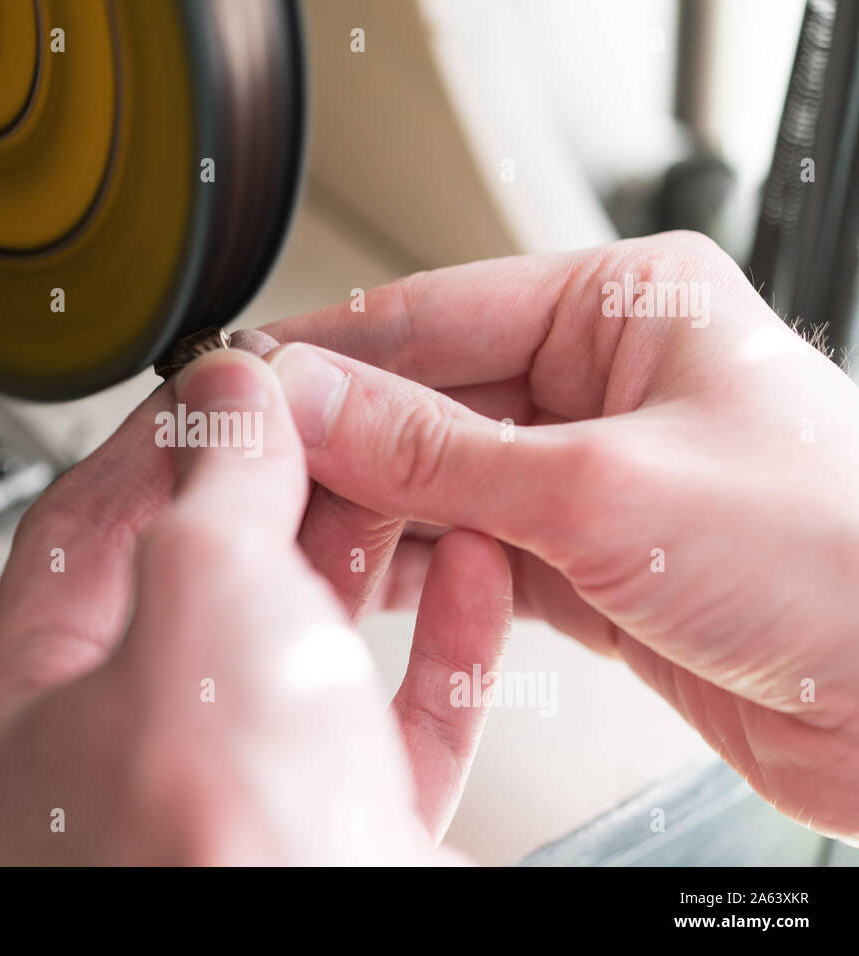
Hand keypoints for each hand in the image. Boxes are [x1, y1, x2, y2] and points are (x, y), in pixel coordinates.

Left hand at [0, 349, 511, 863]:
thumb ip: (217, 474)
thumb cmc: (233, 836)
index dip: (151, 441)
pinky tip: (470, 572)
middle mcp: (132, 770)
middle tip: (313, 419)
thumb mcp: (204, 588)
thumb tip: (234, 396)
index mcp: (37, 723)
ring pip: (300, 647)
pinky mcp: (345, 836)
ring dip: (356, 552)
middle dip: (267, 489)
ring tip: (393, 475)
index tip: (214, 384)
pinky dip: (435, 641)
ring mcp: (244, 804)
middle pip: (197, 585)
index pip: (79, 538)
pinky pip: (391, 717)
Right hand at [262, 231, 858, 840]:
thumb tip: (315, 400)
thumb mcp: (603, 487)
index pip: (436, 314)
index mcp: (626, 307)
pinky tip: (370, 579)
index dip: (331, 353)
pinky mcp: (592, 559)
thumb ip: (437, 449)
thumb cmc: (841, 559)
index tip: (245, 384)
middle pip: (430, 401)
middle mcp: (606, 381)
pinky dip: (423, 568)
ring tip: (298, 534)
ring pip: (444, 479)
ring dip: (374, 511)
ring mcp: (595, 473)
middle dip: (344, 444)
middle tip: (259, 475)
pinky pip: (476, 547)